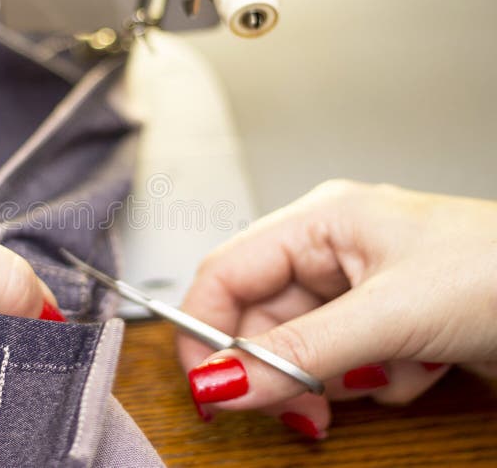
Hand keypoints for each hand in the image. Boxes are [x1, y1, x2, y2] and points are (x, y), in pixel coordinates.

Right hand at [177, 180, 496, 438]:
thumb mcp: (390, 313)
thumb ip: (300, 352)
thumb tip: (222, 380)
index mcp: (320, 221)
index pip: (226, 273)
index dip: (205, 329)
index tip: (207, 386)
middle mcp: (331, 252)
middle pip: (262, 321)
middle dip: (286, 368)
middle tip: (304, 406)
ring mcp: (357, 291)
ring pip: (303, 351)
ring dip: (342, 378)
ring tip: (390, 371)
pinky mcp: (383, 325)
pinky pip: (344, 368)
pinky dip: (377, 381)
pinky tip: (422, 365)